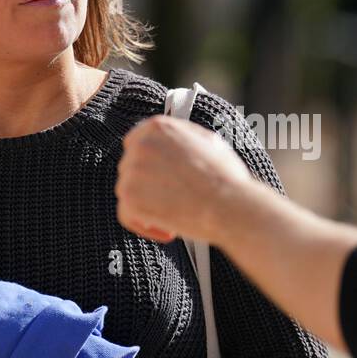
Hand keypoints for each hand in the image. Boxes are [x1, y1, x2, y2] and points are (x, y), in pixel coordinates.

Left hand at [115, 114, 252, 243]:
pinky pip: (127, 215)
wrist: (230, 204)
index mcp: (158, 128)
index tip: (155, 175)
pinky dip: (145, 226)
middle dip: (147, 184)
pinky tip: (168, 230)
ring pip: (128, 191)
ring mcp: (132, 172)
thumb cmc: (226, 177)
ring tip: (175, 214)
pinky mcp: (130, 199)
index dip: (147, 162)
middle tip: (171, 197)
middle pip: (130, 167)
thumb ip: (182, 138)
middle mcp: (141, 146)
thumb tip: (174, 145)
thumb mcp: (208, 141)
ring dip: (148, 204)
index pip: (135, 141)